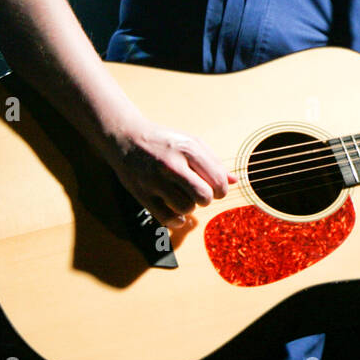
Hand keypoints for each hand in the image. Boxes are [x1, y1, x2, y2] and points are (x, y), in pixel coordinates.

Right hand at [103, 118, 236, 228]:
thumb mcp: (191, 143)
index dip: (221, 189)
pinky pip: (166, 218)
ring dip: (190, 207)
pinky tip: (177, 212)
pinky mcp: (142, 194)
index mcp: (188, 149)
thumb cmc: (164, 141)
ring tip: (184, 196)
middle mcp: (171, 165)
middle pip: (204, 197)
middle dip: (207, 199)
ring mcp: (155, 181)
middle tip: (200, 193)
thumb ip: (213, 162)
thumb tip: (234, 181)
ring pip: (186, 208)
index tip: (214, 188)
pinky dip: (176, 220)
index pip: (217, 180)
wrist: (126, 138)